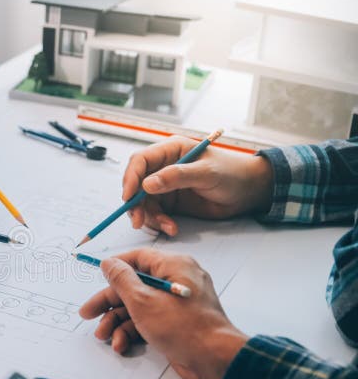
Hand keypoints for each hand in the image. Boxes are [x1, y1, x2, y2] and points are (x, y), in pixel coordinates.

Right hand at [79, 248, 248, 378]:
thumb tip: (109, 263)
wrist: (213, 360)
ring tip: (104, 336)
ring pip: (139, 306)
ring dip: (118, 322)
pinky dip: (133, 331)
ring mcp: (177, 303)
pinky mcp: (176, 322)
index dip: (114, 267)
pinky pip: (149, 320)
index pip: (138, 258)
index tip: (96, 275)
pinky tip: (122, 344)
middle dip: (109, 303)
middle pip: (134, 285)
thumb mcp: (142, 300)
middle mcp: (176, 281)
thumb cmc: (184, 327)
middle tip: (88, 312)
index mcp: (173, 267)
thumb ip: (121, 280)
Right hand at [123, 137, 273, 235]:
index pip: (140, 161)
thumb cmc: (233, 173)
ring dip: (150, 217)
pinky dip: (160, 223)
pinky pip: (155, 214)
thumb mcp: (206, 173)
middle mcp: (164, 167)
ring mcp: (166, 186)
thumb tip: (147, 184)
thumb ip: (177, 177)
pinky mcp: (171, 202)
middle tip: (138, 220)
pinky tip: (172, 227)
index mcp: (171, 151)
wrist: (249, 191)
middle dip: (135, 203)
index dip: (131, 178)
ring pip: (144, 202)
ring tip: (167, 226)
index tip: (129, 197)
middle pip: (137, 184)